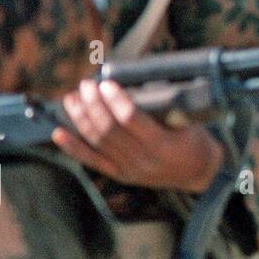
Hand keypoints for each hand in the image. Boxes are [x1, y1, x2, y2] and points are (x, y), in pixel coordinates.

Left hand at [53, 78, 224, 192]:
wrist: (199, 172)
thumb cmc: (195, 141)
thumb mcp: (187, 122)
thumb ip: (162, 108)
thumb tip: (132, 84)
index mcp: (163, 144)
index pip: (131, 118)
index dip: (115, 99)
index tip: (106, 83)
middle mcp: (143, 159)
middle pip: (109, 129)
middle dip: (93, 104)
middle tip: (86, 86)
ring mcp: (129, 169)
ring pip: (98, 141)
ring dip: (81, 118)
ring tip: (72, 99)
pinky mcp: (120, 175)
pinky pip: (92, 161)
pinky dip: (73, 147)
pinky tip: (59, 133)